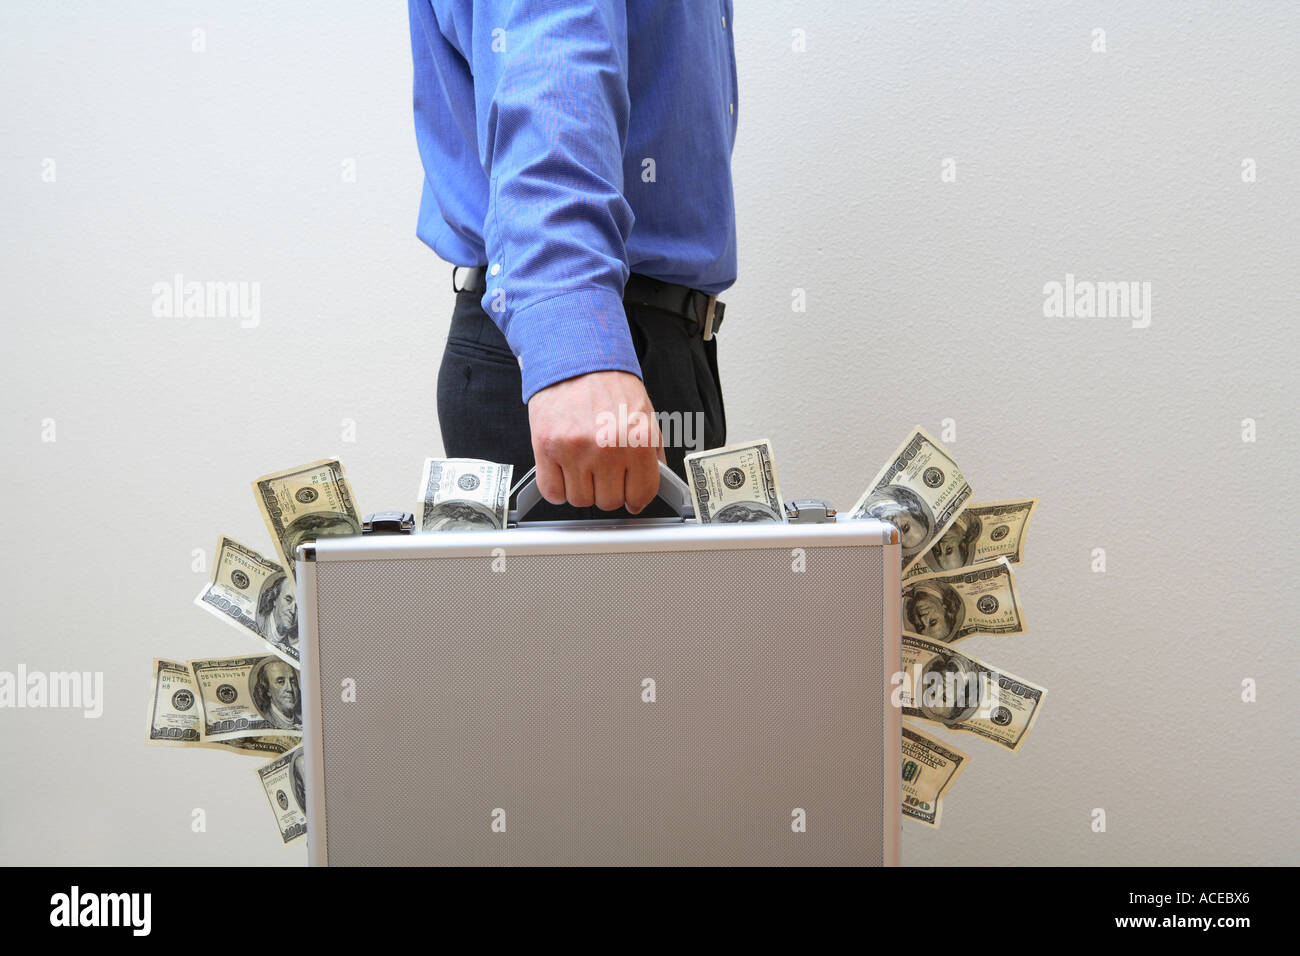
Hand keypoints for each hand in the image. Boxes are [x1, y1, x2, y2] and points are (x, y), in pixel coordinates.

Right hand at [528, 370, 667, 512]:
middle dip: (607, 491)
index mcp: (637, 440)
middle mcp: (607, 448)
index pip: (641, 494)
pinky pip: (552, 492)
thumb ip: (652, 451)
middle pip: (608, 501)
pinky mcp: (546, 447)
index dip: (636, 499)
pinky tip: (564, 473)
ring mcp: (574, 450)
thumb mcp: (645, 414)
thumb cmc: (609, 384)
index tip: (631, 497)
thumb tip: (653, 482)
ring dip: (581, 489)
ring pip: (579, 499)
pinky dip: (558, 489)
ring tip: (582, 467)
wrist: (576, 356)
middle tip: (603, 474)